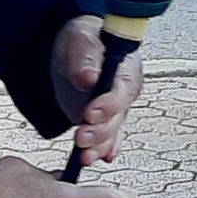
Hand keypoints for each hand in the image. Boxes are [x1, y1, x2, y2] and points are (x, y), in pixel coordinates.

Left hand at [51, 14, 143, 167]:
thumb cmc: (80, 40)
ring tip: (84, 156)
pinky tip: (99, 157)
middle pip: (118, 115)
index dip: (109, 104)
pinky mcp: (103, 120)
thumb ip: (84, 58)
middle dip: (100, 130)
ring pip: (112, 131)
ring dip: (99, 145)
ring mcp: (114, 107)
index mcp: (126, 66)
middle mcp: (124, 90)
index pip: (123, 89)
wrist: (70, 51)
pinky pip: (108, 138)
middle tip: (81, 136)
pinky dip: (104, 149)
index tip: (91, 112)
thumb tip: (89, 77)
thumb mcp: (78, 41)